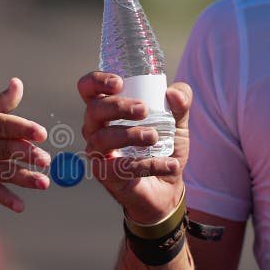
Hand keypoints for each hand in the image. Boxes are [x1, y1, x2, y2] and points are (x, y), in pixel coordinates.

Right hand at [0, 78, 49, 211]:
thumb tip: (18, 84)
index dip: (22, 128)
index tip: (41, 133)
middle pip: (2, 149)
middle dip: (25, 154)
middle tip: (45, 159)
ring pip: (0, 172)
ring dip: (23, 178)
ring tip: (43, 182)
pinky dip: (5, 199)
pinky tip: (21, 206)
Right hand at [78, 71, 191, 223]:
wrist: (168, 187)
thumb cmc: (163, 149)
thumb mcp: (177, 123)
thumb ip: (181, 104)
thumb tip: (175, 93)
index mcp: (108, 110)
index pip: (88, 89)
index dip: (96, 81)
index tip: (119, 82)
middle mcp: (96, 129)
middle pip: (93, 111)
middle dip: (117, 106)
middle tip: (143, 110)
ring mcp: (98, 153)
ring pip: (102, 139)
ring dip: (130, 135)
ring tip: (155, 137)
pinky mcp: (106, 175)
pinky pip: (120, 167)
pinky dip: (148, 164)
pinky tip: (170, 165)